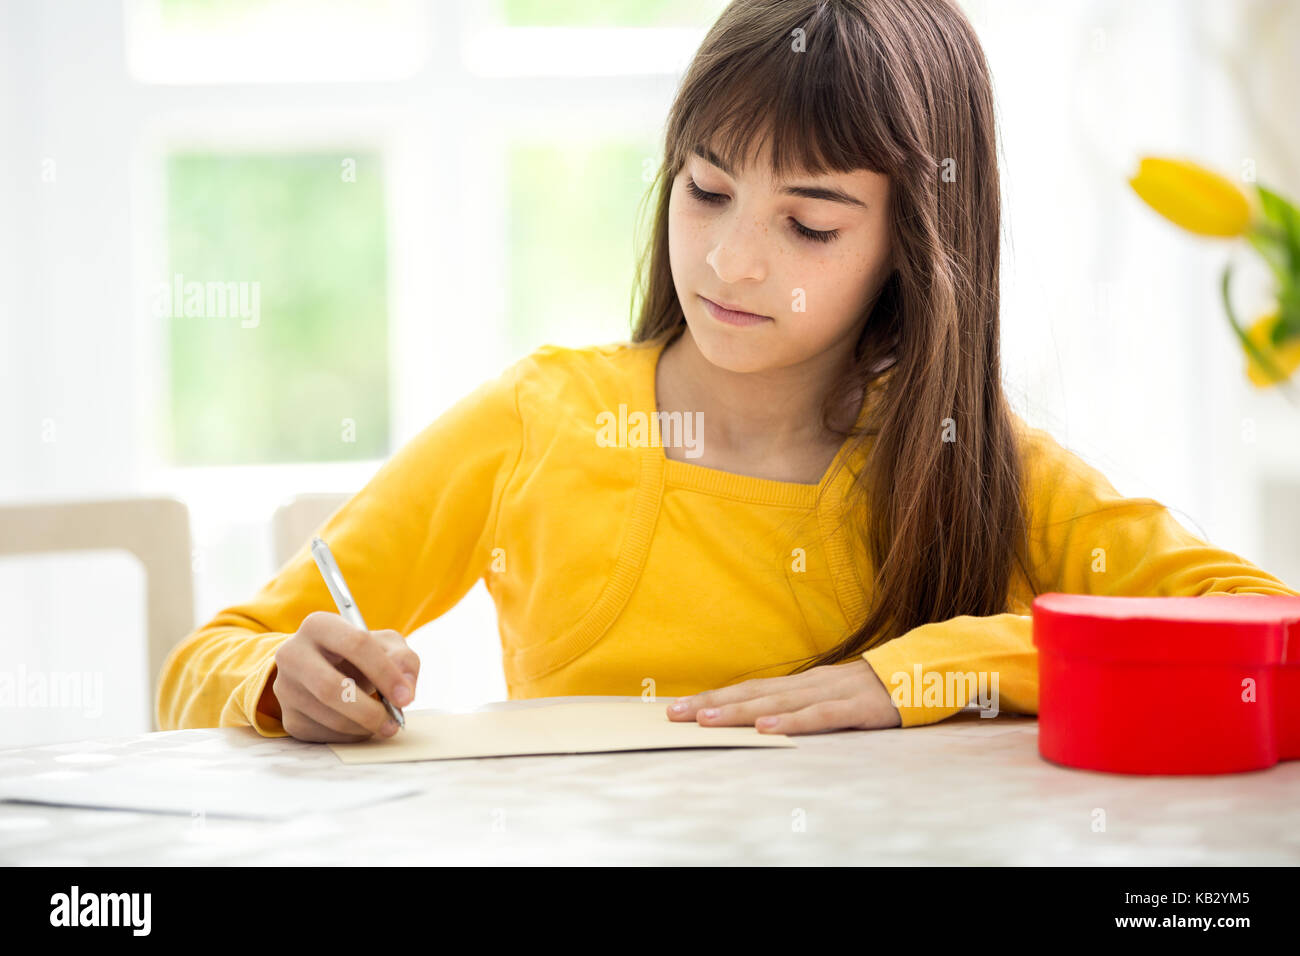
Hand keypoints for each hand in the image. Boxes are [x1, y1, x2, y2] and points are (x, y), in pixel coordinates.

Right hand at [269, 611, 420, 742]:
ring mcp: (286, 687)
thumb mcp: (385, 644)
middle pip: (331, 687)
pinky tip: (361, 726)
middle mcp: (293, 653)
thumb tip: (405, 689)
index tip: (405, 698)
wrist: (325, 667)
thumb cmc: (360, 654)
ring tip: (383, 723)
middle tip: (394, 723)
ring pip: (327, 716)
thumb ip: (403, 659)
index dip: (385, 673)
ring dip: (363, 726)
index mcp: (319, 625)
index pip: (355, 645)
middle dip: (369, 711)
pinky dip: (350, 736)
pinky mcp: (289, 716)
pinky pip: (322, 734)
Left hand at [666, 660, 901, 733]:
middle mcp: (810, 683)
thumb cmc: (874, 691)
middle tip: (674, 714)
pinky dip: (792, 722)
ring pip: (778, 703)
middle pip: (752, 693)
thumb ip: (801, 705)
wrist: (925, 672)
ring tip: (707, 721)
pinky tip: (768, 729)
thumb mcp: (832, 696)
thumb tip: (761, 718)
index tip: (676, 708)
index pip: (749, 690)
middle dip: (711, 704)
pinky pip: (820, 716)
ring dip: (739, 712)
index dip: (713, 698)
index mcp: (802, 682)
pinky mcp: (856, 708)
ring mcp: (832, 693)